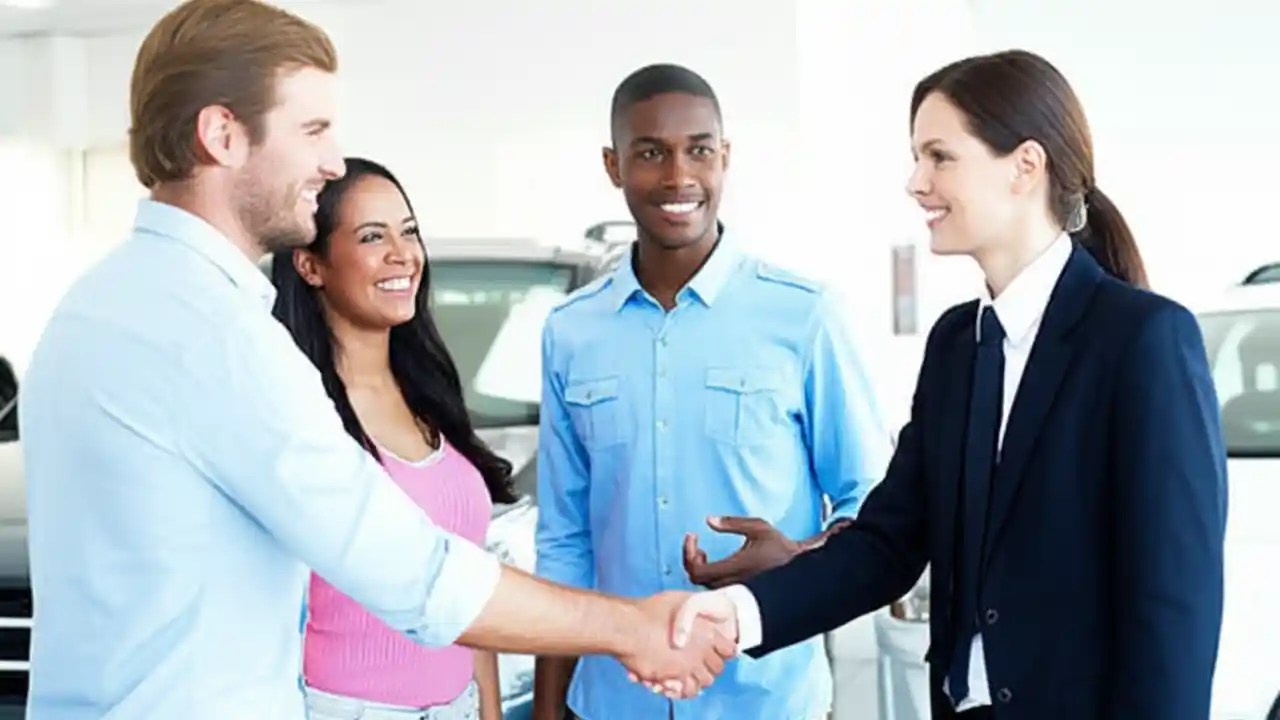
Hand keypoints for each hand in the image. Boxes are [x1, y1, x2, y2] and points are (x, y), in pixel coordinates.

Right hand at [617, 591, 735, 698]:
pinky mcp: (674, 679)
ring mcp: (689, 666)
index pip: (730, 649)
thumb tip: (699, 610)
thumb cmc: (649, 611)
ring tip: (691, 673)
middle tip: (702, 662)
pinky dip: (687, 689)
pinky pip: (688, 690)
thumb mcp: (678, 600)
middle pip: (718, 667)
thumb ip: (693, 608)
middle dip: (711, 666)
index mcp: (707, 631)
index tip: (718, 651)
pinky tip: (680, 683)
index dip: (724, 650)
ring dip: (700, 678)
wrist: (629, 627)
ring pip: (705, 681)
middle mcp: (702, 651)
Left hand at [684, 515, 849, 588]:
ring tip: (703, 552)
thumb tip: (709, 520)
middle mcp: (732, 582)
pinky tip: (713, 563)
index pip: (697, 570)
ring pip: (704, 585)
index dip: (688, 554)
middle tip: (695, 543)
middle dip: (691, 559)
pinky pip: (714, 588)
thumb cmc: (780, 547)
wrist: (800, 569)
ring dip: (699, 567)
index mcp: (735, 567)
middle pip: (696, 579)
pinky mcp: (738, 593)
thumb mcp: (758, 528)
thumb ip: (732, 523)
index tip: (693, 536)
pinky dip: (707, 575)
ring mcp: (735, 590)